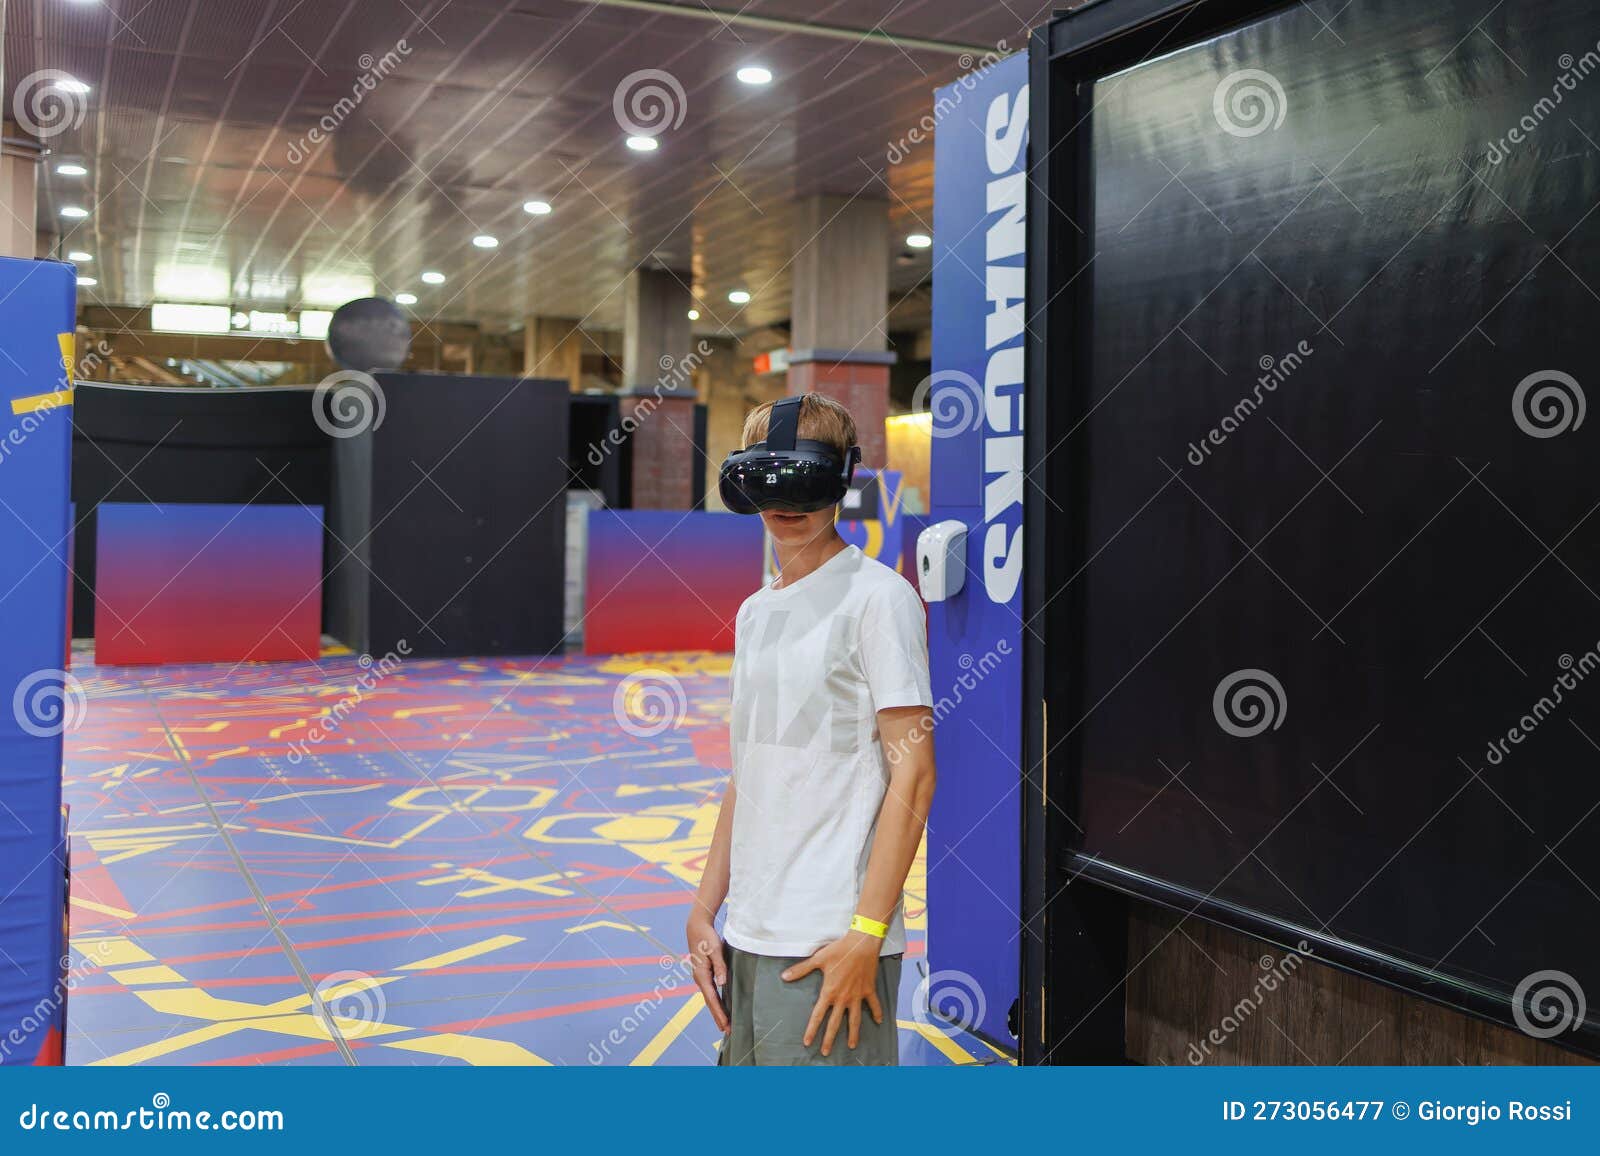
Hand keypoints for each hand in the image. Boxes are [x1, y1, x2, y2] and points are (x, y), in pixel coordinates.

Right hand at [685, 913, 729, 1032]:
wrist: (697, 927)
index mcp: (702, 975)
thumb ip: (720, 967)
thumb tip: (722, 984)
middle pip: (709, 1002)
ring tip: (724, 1024)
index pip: (712, 999)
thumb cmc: (707, 937)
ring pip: (709, 998)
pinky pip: (710, 992)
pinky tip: (721, 1007)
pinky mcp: (704, 974)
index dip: (719, 1013)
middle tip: (727, 1032)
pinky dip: (715, 1002)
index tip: (725, 1025)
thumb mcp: (715, 950)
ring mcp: (700, 977)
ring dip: (717, 1011)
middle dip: (718, 1017)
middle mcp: (699, 978)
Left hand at [781, 931, 883, 1055]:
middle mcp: (843, 998)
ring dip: (853, 1033)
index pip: (818, 1015)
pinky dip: (877, 1013)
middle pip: (835, 1023)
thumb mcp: (818, 959)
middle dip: (829, 1039)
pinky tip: (878, 1022)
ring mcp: (857, 995)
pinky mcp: (869, 990)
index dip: (812, 1030)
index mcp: (829, 992)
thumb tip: (784, 976)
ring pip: (855, 1019)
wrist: (861, 944)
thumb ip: (801, 970)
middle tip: (825, 1052)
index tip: (808, 1042)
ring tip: (852, 1046)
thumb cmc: (839, 950)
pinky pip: (874, 1004)